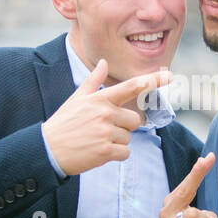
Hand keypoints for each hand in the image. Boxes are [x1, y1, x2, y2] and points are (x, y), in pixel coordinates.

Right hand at [42, 59, 169, 175]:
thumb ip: (94, 81)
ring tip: (96, 141)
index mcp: (100, 99)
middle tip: (101, 130)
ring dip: (117, 142)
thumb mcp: (77, 99)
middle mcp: (105, 113)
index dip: (152, 81)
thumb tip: (103, 62)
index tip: (170, 76)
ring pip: (128, 137)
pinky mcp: (106, 151)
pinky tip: (99, 152)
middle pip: (134, 120)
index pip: (131, 87)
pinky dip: (115, 155)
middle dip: (123, 127)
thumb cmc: (64, 123)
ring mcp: (106, 132)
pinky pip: (125, 152)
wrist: (47, 149)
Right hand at [157, 153, 217, 217]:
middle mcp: (167, 214)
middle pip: (185, 191)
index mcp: (171, 206)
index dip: (197, 171)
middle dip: (197, 174)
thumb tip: (212, 217)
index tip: (207, 157)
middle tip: (207, 160)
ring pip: (195, 214)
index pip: (186, 185)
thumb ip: (204, 216)